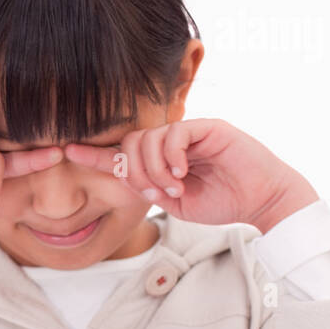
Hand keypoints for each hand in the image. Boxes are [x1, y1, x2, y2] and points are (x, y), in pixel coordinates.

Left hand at [61, 118, 319, 232]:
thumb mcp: (175, 201)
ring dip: (153, 169)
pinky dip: (170, 156)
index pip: (123, 151)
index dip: (96, 152)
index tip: (68, 151)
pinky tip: (179, 173)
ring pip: (148, 139)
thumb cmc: (222, 202)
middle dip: (135, 172)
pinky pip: (174, 133)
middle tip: (155, 193)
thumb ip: (148, 188)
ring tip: (173, 188)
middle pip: (131, 144)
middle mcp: (172, 141)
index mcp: (162, 158)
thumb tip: (122, 177)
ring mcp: (189, 131)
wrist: (261, 200)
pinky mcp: (208, 126)